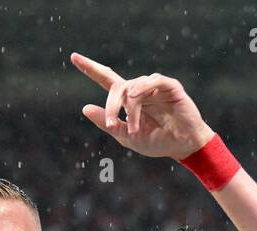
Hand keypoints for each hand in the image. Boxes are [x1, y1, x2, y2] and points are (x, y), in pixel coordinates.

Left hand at [71, 53, 213, 159]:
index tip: (74, 57)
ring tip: (133, 128)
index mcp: (129, 100)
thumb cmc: (157, 141)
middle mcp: (140, 90)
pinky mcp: (170, 87)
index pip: (107, 79)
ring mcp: (155, 87)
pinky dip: (144, 88)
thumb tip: (85, 108)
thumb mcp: (126, 136)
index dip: (91, 69)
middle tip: (110, 121)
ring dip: (131, 108)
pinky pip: (154, 81)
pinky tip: (136, 96)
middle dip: (111, 103)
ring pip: (134, 87)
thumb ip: (107, 123)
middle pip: (118, 85)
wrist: (182, 147)